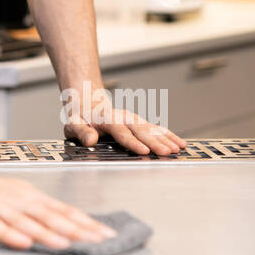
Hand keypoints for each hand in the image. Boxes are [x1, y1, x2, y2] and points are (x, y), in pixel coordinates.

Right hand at [0, 162, 116, 250]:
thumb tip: (75, 225)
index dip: (84, 222)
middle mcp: (13, 199)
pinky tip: (22, 243)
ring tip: (65, 243)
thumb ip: (41, 212)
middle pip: (47, 215)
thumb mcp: (16, 195)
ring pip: (22, 221)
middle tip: (96, 239)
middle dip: (73, 228)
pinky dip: (7, 234)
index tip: (107, 233)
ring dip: (45, 232)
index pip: (61, 210)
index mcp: (27, 196)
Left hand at [63, 95, 187, 154]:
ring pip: (151, 128)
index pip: (121, 131)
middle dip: (154, 142)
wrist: (88, 102)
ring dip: (165, 138)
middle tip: (166, 152)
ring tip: (177, 149)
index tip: (143, 150)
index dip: (132, 142)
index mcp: (107, 118)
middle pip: (140, 130)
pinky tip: (180, 143)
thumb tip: (91, 140)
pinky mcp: (140, 122)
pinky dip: (169, 135)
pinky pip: (156, 128)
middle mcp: (123, 117)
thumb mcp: (73, 123)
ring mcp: (133, 118)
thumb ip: (81, 132)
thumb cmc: (80, 117)